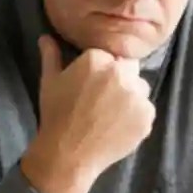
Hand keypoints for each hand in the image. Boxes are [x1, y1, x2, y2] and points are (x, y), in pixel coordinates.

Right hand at [20, 35, 155, 192]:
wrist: (67, 155)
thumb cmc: (55, 116)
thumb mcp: (50, 82)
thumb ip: (51, 56)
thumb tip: (45, 37)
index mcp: (96, 59)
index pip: (107, 55)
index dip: (100, 70)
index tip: (90, 85)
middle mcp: (120, 72)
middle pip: (127, 68)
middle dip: (119, 78)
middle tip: (103, 99)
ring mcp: (136, 95)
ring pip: (140, 88)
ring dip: (131, 96)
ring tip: (112, 114)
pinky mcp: (147, 116)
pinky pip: (146, 110)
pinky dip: (137, 117)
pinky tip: (119, 126)